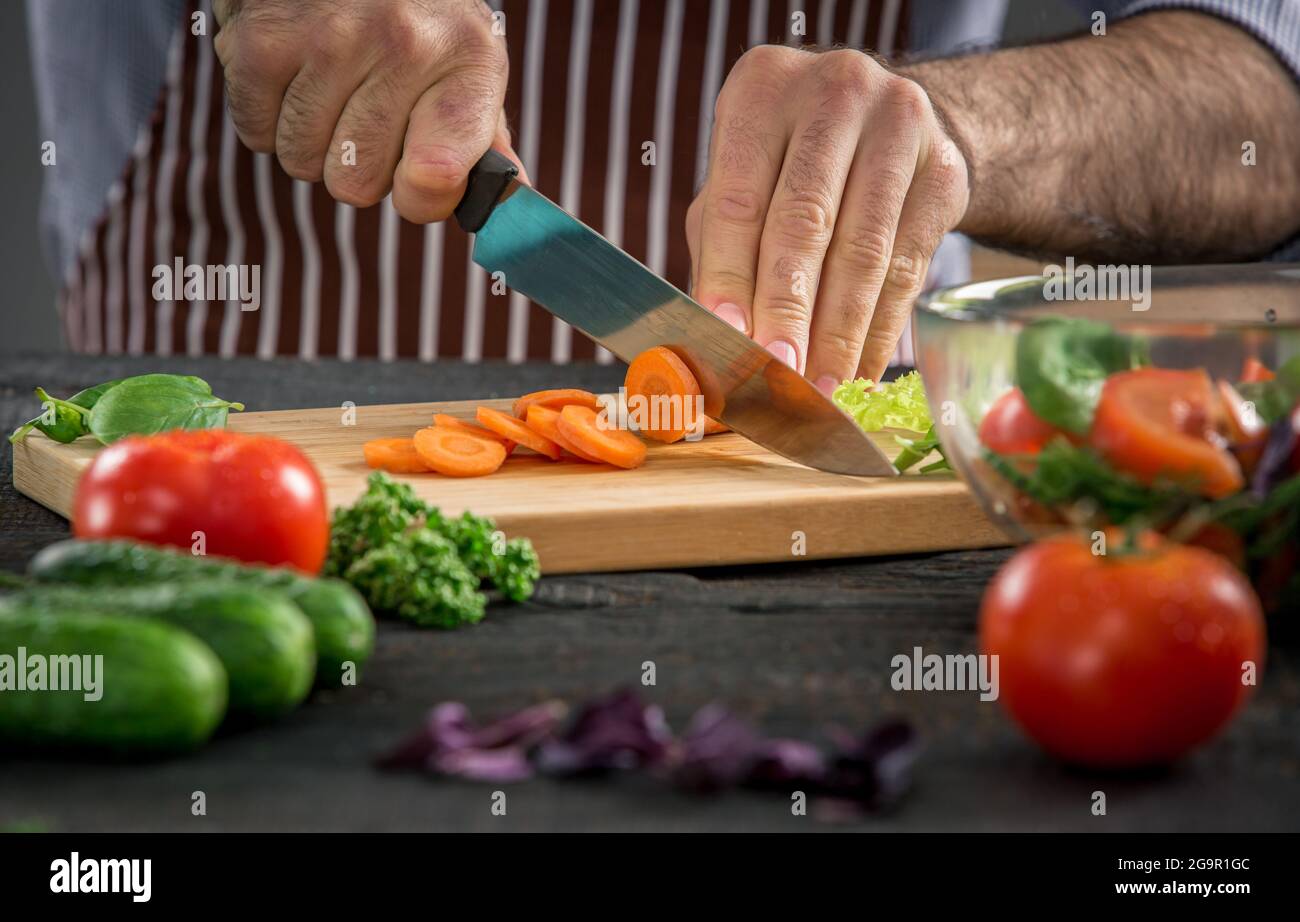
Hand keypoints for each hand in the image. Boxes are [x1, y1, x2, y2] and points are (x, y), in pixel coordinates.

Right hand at [213, 0, 522, 221]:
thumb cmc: (413, 21)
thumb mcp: (466, 68)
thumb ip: (482, 142)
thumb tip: (507, 205)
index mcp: (468, 60)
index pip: (438, 177)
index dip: (422, 197)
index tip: (417, 179)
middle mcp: (404, 44)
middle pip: (356, 185)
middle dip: (355, 163)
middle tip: (363, 107)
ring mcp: (330, 39)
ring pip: (302, 162)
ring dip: (309, 139)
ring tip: (328, 81)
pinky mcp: (263, 40)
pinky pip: (257, 133)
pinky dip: (266, 114)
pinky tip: (292, 69)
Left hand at [686, 46, 968, 389]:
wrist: (893, 120)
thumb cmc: (792, 162)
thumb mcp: (744, 183)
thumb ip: (722, 253)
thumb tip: (715, 340)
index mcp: (762, 91)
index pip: (738, 200)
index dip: (730, 277)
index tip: (727, 340)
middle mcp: (835, 93)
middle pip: (805, 222)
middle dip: (789, 311)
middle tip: (780, 375)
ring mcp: (900, 124)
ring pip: (864, 250)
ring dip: (840, 333)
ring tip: (822, 388)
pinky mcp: (945, 170)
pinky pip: (909, 266)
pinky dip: (882, 328)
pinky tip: (861, 367)